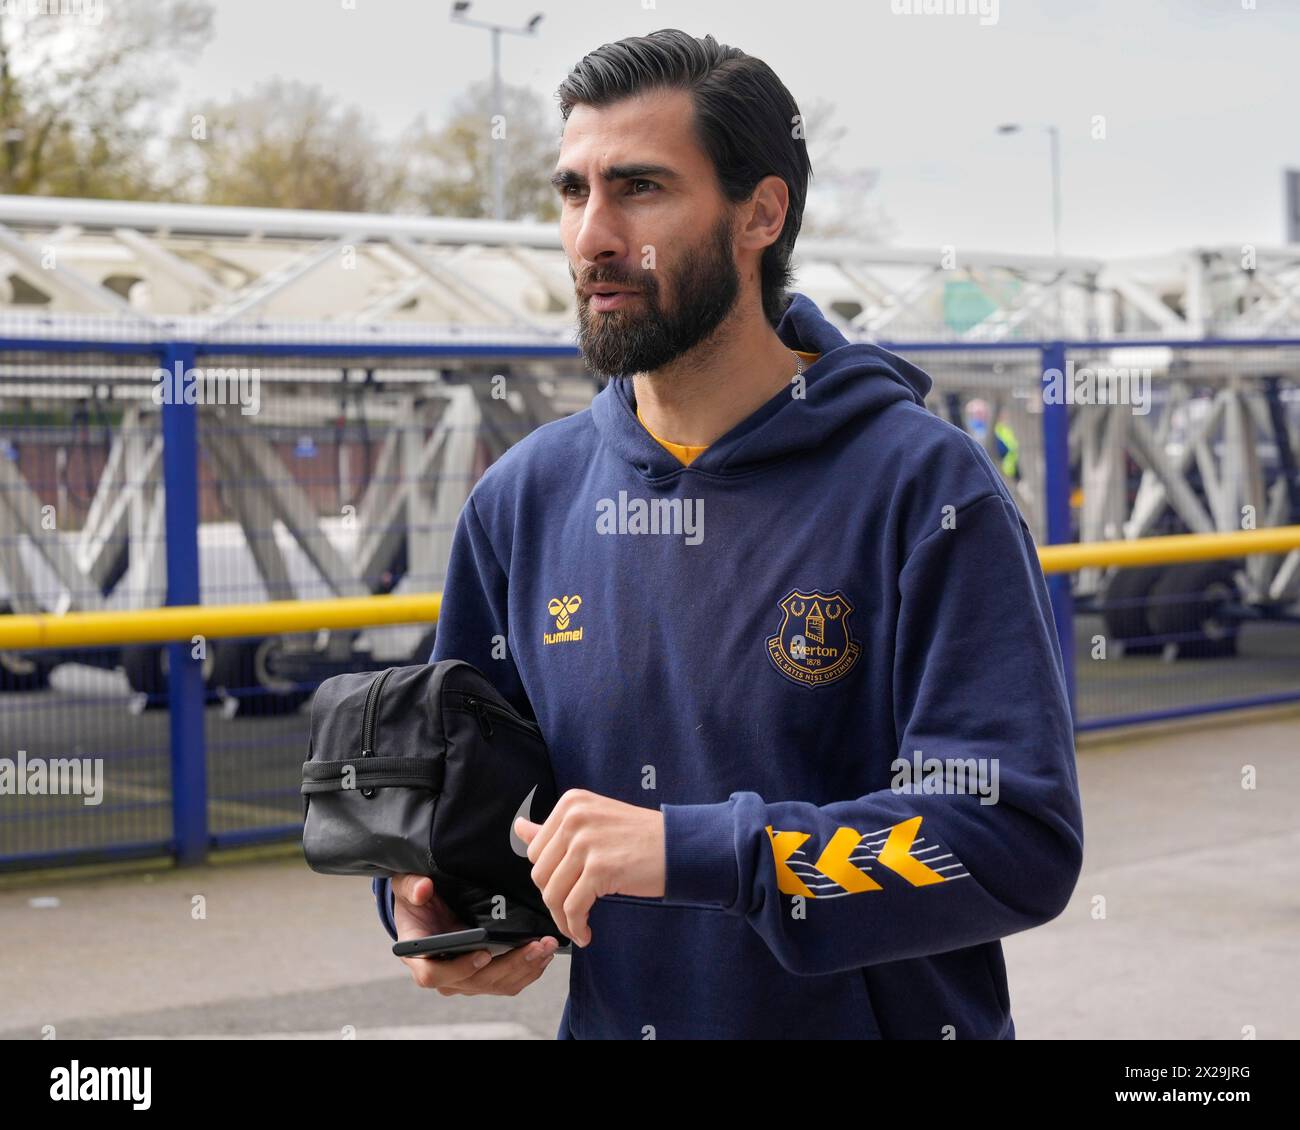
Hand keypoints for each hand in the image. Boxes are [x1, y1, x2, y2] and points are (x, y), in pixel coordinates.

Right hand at [390, 874, 559, 995]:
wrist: (427, 908)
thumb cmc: (417, 900)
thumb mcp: (406, 886)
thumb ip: (411, 886)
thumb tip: (423, 889)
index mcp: (419, 956)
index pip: (433, 974)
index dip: (458, 969)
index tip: (483, 954)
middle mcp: (443, 974)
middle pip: (476, 982)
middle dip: (510, 965)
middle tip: (535, 946)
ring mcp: (465, 978)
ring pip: (497, 985)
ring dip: (525, 968)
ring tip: (546, 947)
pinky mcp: (483, 976)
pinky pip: (507, 982)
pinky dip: (528, 970)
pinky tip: (544, 954)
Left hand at [513, 790, 665, 948]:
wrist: (680, 846)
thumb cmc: (641, 837)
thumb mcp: (595, 822)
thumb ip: (554, 829)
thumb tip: (519, 827)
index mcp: (570, 803)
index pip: (535, 850)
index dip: (549, 877)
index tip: (565, 889)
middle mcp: (574, 817)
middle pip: (540, 873)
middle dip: (554, 899)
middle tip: (573, 911)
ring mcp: (585, 842)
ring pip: (553, 893)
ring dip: (563, 918)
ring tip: (579, 926)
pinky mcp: (599, 868)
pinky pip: (573, 908)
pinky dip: (576, 926)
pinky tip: (586, 932)